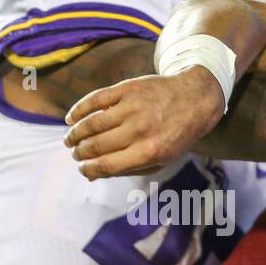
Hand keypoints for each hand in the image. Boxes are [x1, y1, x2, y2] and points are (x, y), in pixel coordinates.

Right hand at [64, 66, 224, 179]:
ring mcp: (133, 107)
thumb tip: (91, 175)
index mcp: (148, 152)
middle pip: (96, 146)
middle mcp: (139, 130)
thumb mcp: (160, 159)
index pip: (106, 165)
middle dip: (80, 153)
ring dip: (75, 134)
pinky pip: (95, 99)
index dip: (88, 169)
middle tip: (75, 154)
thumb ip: (127, 168)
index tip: (82, 169)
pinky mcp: (128, 88)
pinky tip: (71, 118)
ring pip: (92, 124)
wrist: (195, 98)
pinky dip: (79, 110)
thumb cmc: (176, 135)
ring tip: (70, 139)